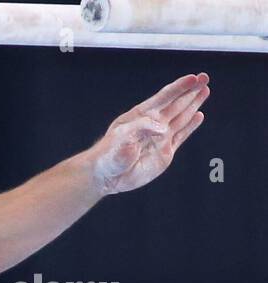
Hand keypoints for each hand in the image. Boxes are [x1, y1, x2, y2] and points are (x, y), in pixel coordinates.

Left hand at [88, 73, 208, 196]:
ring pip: (181, 117)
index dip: (178, 88)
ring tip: (205, 90)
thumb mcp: (121, 139)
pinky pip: (181, 136)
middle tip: (205, 77)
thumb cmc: (108, 156)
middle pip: (176, 104)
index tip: (192, 78)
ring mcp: (160, 138)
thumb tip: (162, 128)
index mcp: (140, 117)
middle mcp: (152, 125)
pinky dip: (190, 126)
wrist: (106, 177)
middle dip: (190, 90)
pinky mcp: (165, 152)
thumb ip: (140, 129)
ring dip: (193, 104)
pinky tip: (199, 115)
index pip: (163, 98)